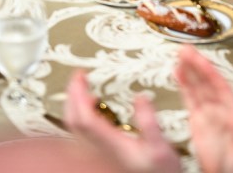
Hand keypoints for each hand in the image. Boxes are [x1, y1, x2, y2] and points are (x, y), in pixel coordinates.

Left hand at [65, 71, 181, 172]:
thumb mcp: (160, 148)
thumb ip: (150, 123)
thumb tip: (140, 98)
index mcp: (111, 144)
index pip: (83, 116)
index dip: (78, 94)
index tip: (81, 75)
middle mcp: (100, 150)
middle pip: (73, 121)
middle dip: (72, 96)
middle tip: (78, 78)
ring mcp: (99, 154)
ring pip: (75, 129)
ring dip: (75, 106)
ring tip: (82, 91)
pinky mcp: (103, 156)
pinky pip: (83, 134)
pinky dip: (82, 117)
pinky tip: (93, 112)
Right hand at [174, 47, 232, 172]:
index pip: (220, 86)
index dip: (208, 70)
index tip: (197, 57)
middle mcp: (222, 109)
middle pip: (208, 81)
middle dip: (197, 64)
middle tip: (184, 48)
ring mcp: (211, 114)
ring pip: (199, 87)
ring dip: (190, 70)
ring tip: (179, 55)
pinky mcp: (200, 122)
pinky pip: (191, 99)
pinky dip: (185, 85)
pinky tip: (178, 73)